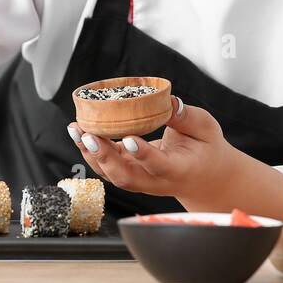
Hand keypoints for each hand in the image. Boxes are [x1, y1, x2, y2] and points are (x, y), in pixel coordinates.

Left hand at [68, 95, 241, 202]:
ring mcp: (141, 181)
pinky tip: (80, 131)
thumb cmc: (206, 148)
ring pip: (111, 174)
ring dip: (90, 153)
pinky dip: (91, 150)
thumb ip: (186, 116)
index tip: (129, 138)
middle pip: (126, 177)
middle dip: (103, 157)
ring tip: (76, 129)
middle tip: (88, 135)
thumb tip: (164, 101)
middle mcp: (155, 181)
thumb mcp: (206, 128)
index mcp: (179, 170)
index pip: (159, 166)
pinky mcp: (130, 173)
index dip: (143, 154)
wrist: (205, 177)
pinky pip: (107, 167)